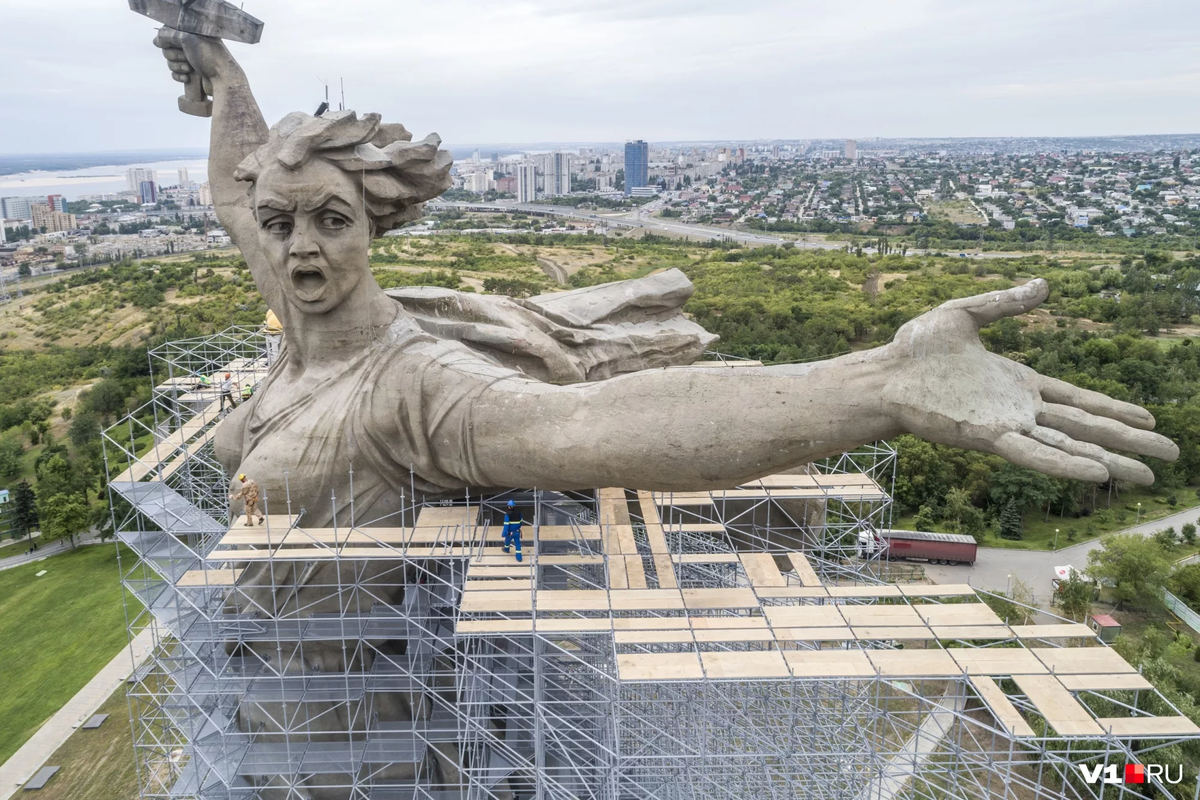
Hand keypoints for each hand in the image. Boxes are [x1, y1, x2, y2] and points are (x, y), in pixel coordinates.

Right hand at [153, 26, 238, 98]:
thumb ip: (168, 36)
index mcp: (192, 33)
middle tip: (186, 57)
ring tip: (190, 69)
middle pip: (167, 48)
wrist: (223, 79)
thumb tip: (156, 40)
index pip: (168, 32)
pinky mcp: (192, 73)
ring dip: (177, 66)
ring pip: (170, 62)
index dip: (167, 39)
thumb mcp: (188, 40)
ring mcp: (191, 59)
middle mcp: (191, 44)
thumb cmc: (210, 56)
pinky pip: (175, 73)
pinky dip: (178, 76)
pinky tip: (187, 78)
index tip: (171, 44)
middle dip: (174, 55)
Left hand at [880, 279, 1176, 484]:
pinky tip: (1097, 473)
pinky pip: (1033, 454)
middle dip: (1128, 441)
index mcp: (1018, 382)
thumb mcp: (967, 314)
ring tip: (1147, 475)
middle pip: (1085, 427)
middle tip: (1169, 455)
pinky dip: (1064, 465)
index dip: (1113, 409)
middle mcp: (1019, 408)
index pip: (1077, 400)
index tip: (1148, 419)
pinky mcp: (987, 437)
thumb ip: (1006, 303)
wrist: (884, 371)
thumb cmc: (916, 348)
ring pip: (1068, 447)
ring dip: (1108, 460)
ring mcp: (1006, 425)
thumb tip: (1045, 286)